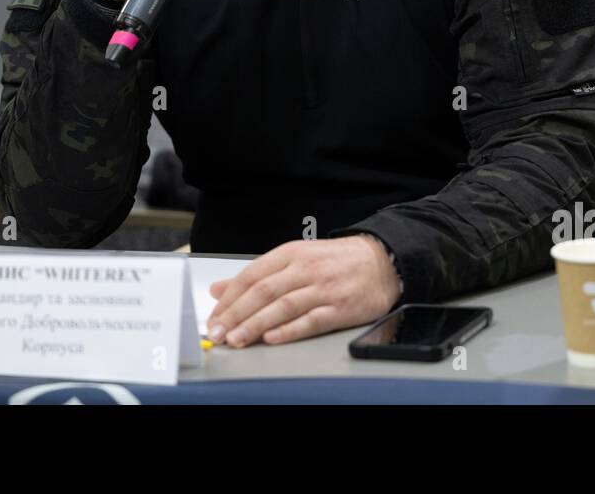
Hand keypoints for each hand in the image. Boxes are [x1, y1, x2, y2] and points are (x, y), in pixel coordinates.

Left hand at [205, 236, 401, 347]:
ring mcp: (322, 289)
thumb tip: (219, 289)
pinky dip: (289, 330)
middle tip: (218, 333)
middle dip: (236, 315)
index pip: (251, 276)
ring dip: (256, 325)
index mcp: (290, 254)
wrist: (380, 261)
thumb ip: (257, 275)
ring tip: (237, 340)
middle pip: (262, 292)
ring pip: (282, 307)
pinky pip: (310, 320)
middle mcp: (304, 269)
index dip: (229, 299)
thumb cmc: (335, 261)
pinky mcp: (339, 308)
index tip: (214, 317)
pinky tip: (272, 338)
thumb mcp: (294, 258)